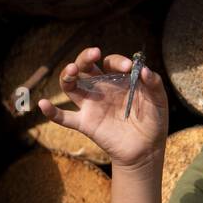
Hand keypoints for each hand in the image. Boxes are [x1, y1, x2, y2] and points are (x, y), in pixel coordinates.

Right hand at [37, 48, 166, 169]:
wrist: (147, 149)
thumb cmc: (152, 121)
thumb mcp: (159, 100)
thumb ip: (154, 83)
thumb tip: (143, 70)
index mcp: (117, 80)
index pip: (109, 62)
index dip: (117, 61)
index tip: (128, 68)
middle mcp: (100, 89)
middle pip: (84, 68)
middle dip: (85, 57)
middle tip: (94, 53)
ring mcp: (91, 106)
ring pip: (70, 86)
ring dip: (67, 76)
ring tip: (72, 71)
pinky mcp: (86, 123)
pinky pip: (64, 118)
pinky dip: (51, 112)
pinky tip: (43, 105)